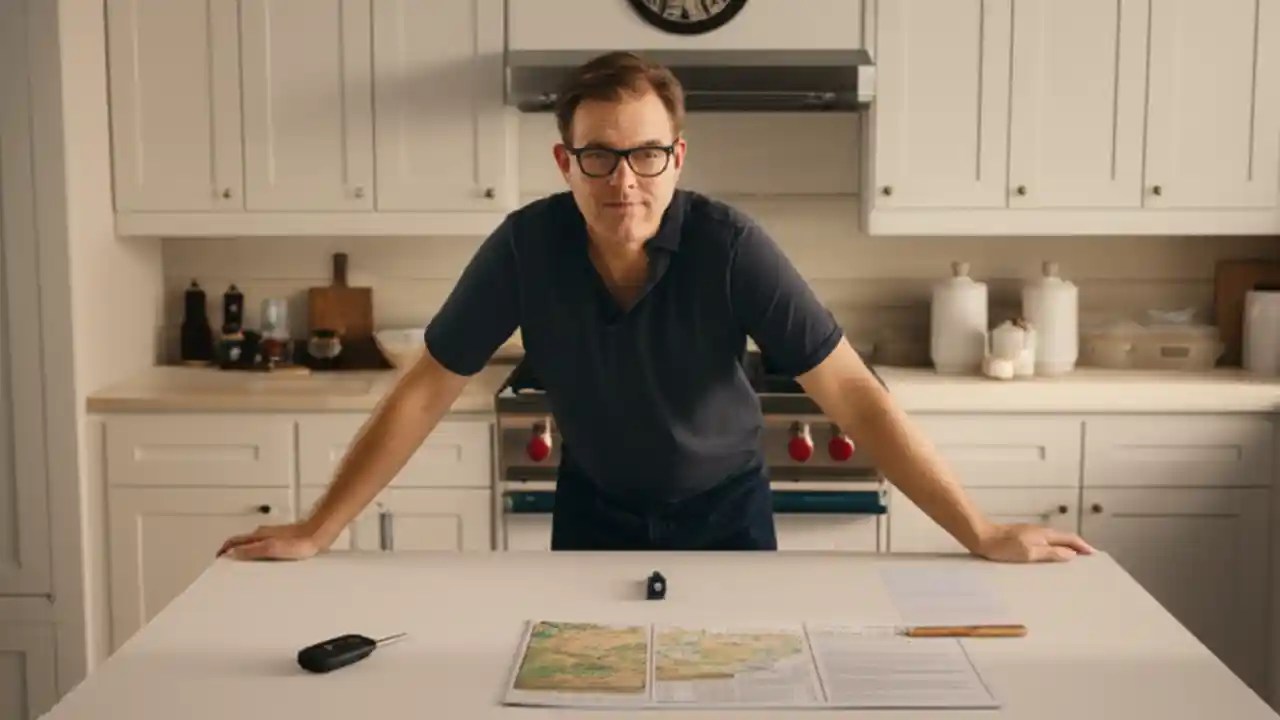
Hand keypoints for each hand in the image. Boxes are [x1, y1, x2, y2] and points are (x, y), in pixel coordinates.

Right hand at [216, 521, 324, 560]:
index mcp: (258, 536)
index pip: (233, 541)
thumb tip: (233, 553)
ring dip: (243, 552)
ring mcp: (274, 536)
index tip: (217, 560)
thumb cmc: (301, 540)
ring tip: (240, 563)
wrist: (320, 534)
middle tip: (225, 563)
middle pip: (241, 542)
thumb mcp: (272, 548)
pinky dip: (257, 552)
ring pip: (252, 543)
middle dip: (230, 551)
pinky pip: (265, 546)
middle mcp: (264, 534)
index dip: (223, 551)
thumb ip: (252, 551)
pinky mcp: (284, 540)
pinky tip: (263, 560)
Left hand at [973, 523, 1094, 562]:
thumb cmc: (1003, 547)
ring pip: (1054, 539)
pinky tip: (1050, 556)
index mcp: (1044, 535)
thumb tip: (1071, 554)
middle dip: (1077, 546)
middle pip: (1064, 538)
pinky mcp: (1022, 537)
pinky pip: (1044, 542)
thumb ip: (1051, 553)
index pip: (1070, 538)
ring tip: (1073, 559)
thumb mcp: (1029, 553)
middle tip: (1087, 558)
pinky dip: (1053, 548)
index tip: (1094, 554)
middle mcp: (1040, 531)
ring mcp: (1031, 533)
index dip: (1083, 546)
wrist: (981, 537)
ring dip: (1066, 547)